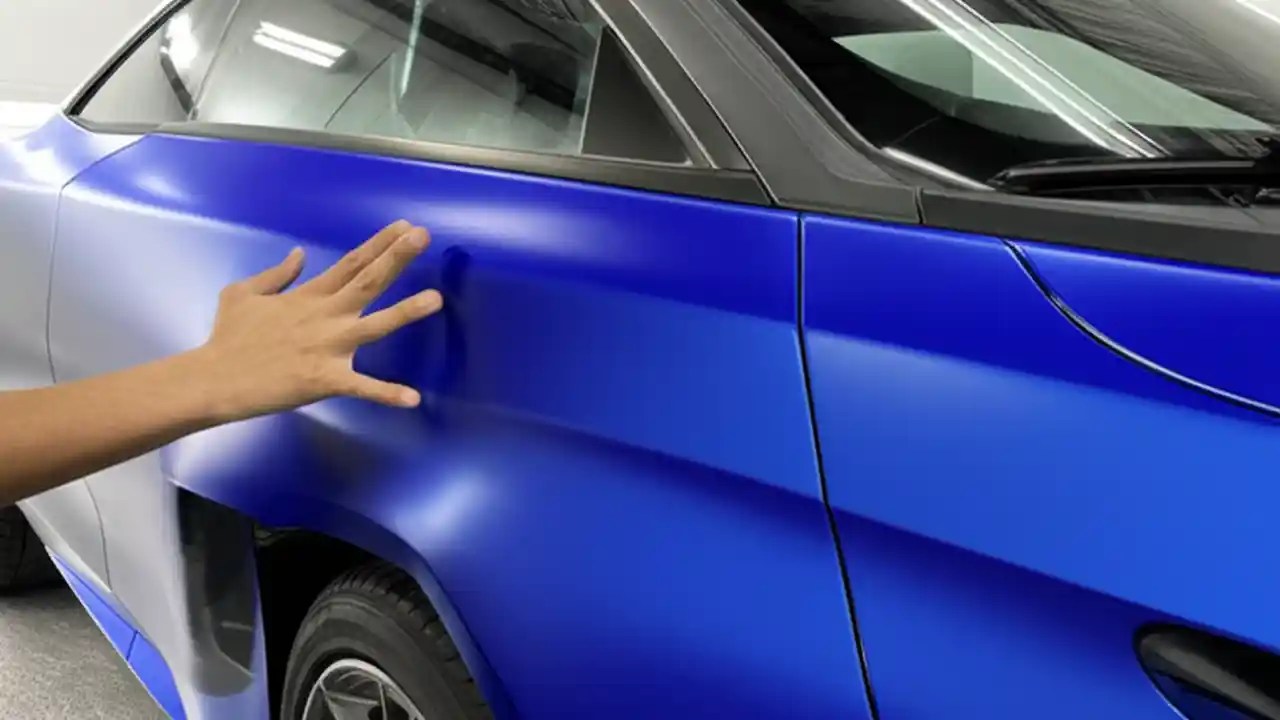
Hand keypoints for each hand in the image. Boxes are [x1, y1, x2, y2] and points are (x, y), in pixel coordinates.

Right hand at [193, 220, 442, 421]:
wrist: (212, 379)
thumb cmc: (228, 338)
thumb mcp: (244, 293)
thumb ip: (277, 274)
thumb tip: (299, 254)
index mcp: (310, 296)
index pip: (351, 263)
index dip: (379, 244)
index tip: (404, 226)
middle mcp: (325, 316)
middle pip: (367, 282)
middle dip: (396, 258)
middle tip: (423, 236)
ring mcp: (327, 347)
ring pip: (374, 327)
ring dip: (405, 313)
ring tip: (436, 299)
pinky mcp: (324, 379)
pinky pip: (362, 388)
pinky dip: (387, 394)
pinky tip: (413, 398)